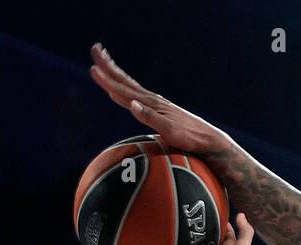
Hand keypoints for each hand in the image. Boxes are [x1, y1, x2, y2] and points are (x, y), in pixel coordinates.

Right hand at [89, 43, 227, 155]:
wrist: (207, 139)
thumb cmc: (189, 138)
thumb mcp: (169, 130)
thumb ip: (150, 118)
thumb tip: (132, 104)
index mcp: (151, 103)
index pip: (123, 89)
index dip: (107, 80)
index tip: (93, 68)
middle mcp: (152, 100)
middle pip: (125, 81)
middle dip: (109, 67)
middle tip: (95, 49)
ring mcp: (156, 104)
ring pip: (130, 86)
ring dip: (115, 75)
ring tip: (104, 64)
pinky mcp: (160, 110)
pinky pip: (137, 96)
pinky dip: (126, 91)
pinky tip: (123, 93)